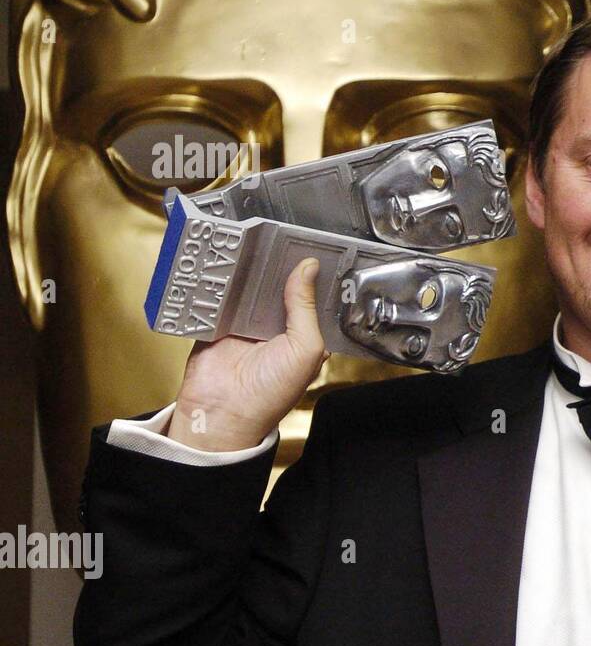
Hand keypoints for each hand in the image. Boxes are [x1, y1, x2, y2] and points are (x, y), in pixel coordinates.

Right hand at [166, 257, 328, 450]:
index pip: (313, 295)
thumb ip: (306, 308)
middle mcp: (277, 326)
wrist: (223, 412)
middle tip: (280, 233)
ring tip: (254, 238)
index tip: (314, 243)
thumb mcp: (305, 348)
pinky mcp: (219, 322)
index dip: (315, 273)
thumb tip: (308, 268)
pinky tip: (227, 260)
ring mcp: (247, 322)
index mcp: (305, 333)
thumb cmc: (271, 392)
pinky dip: (223, 280)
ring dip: (251, 269)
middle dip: (281, 264)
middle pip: (281, 285)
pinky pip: (222, 295)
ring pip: (252, 286)